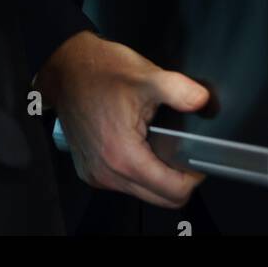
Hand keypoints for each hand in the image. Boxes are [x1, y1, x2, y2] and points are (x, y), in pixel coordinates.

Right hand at [36, 31, 208, 207]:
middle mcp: (107, 172)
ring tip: (157, 144)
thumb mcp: (146, 75)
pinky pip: (123, 184)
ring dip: (155, 176)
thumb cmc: (99, 71)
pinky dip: (136, 172)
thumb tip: (202, 101)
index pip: (173, 192)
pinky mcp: (89, 170)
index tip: (196, 160)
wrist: (65, 67)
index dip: (193, 177)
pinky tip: (137, 146)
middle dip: (176, 180)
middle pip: (160, 200)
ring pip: (142, 193)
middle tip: (180, 151)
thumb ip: (179, 90)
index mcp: (124, 155)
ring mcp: (96, 174)